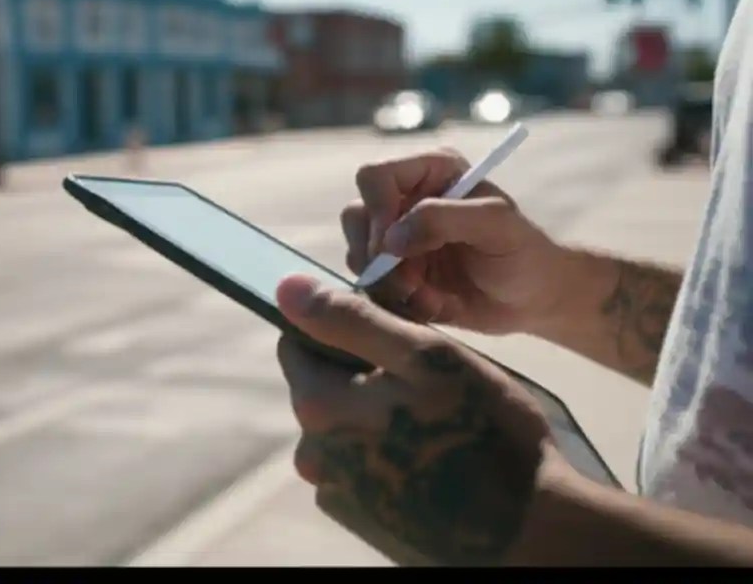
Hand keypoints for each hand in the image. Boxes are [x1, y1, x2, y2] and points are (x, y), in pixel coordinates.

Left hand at [275, 273, 565, 565]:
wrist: (529, 528)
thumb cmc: (485, 432)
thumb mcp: (425, 357)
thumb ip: (350, 320)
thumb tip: (287, 288)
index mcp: (318, 407)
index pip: (298, 343)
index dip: (343, 330)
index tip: (391, 339)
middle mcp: (312, 454)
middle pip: (321, 387)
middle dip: (362, 376)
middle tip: (425, 385)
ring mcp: (334, 490)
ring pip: (343, 426)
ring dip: (376, 416)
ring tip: (434, 424)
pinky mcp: (359, 517)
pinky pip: (360, 465)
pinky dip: (387, 455)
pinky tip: (430, 458)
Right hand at [344, 148, 565, 333]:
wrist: (533, 300)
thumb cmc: (523, 253)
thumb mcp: (496, 225)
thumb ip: (444, 219)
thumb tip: (390, 239)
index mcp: (430, 172)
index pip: (374, 176)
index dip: (377, 210)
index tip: (393, 246)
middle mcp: (405, 200)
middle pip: (355, 217)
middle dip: (379, 257)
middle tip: (412, 282)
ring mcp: (396, 238)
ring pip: (358, 256)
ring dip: (390, 284)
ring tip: (430, 298)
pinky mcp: (394, 273)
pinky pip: (372, 287)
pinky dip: (398, 302)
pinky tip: (433, 306)